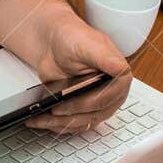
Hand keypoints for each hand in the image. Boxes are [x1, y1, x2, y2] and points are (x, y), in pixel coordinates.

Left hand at [0, 0, 131, 133]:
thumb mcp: (88, 43)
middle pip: (97, 113)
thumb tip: (120, 69)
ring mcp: (96, 103)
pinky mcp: (82, 110)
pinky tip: (41, 120)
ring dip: (62, 123)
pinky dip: (57, 125)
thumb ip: (105, 57)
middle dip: (75, 114)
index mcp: (119, 75)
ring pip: (84, 122)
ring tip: (42, 118)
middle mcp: (111, 92)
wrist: (53, 43)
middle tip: (55, 110)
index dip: (95, 101)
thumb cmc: (72, 37)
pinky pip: (73, 124)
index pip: (113, 95)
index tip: (77, 100)